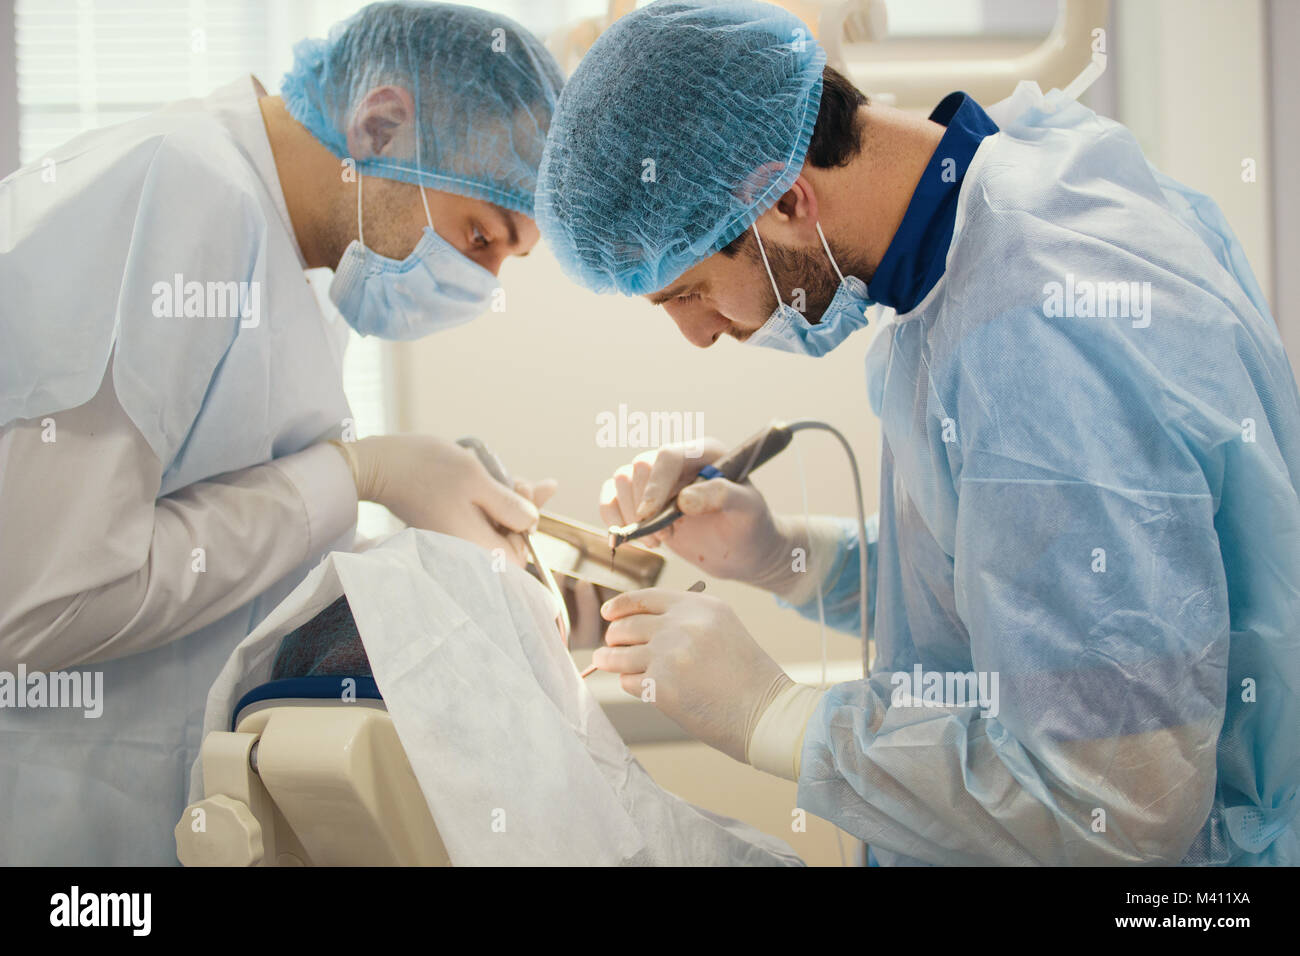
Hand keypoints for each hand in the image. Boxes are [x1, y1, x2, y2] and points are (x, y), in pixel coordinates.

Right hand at [335, 435, 551, 566]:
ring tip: (508, 476)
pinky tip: (496, 481)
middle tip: (520, 479)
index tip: (525, 490)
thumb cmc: (428, 470)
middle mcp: (462, 552)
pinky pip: (475, 520)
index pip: (519, 555)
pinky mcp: (444, 527)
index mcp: (474, 547)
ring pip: (492, 527)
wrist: (379, 464)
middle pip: (506, 540)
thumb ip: (510, 506)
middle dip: (519, 509)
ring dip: (505, 502)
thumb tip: (532, 522)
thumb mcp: (479, 482)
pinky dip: (488, 502)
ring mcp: (451, 540)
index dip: (528, 525)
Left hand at [593, 588, 791, 761]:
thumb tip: (634, 625)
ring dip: (608, 659)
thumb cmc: (746, 675)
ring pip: (618, 654)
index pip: (645, 597)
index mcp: (698, 606)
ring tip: (605, 662)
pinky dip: (630, 684)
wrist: (765, 711)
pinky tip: (642, 687)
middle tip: (611, 646)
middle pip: (626, 626)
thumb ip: (684, 620)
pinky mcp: (660, 685)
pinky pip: (627, 680)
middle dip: (613, 637)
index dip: (620, 606)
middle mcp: (681, 624)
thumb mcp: (722, 629)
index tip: (609, 614)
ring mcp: (669, 654)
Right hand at [598, 439, 799, 586]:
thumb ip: (722, 496)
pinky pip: (610, 498)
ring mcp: (657, 480)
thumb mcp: (748, 510)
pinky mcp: (642, 501)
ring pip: (621, 479)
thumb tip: (684, 499)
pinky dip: (613, 519)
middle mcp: (677, 461)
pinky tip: (637, 539)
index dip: (655, 484)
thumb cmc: (751, 525)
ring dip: (630, 515)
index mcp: (704, 452)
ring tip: (658, 540)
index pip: (668, 456)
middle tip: (664, 536)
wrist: (744, 549)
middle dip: (643, 505)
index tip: (649, 514)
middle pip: (639, 467)